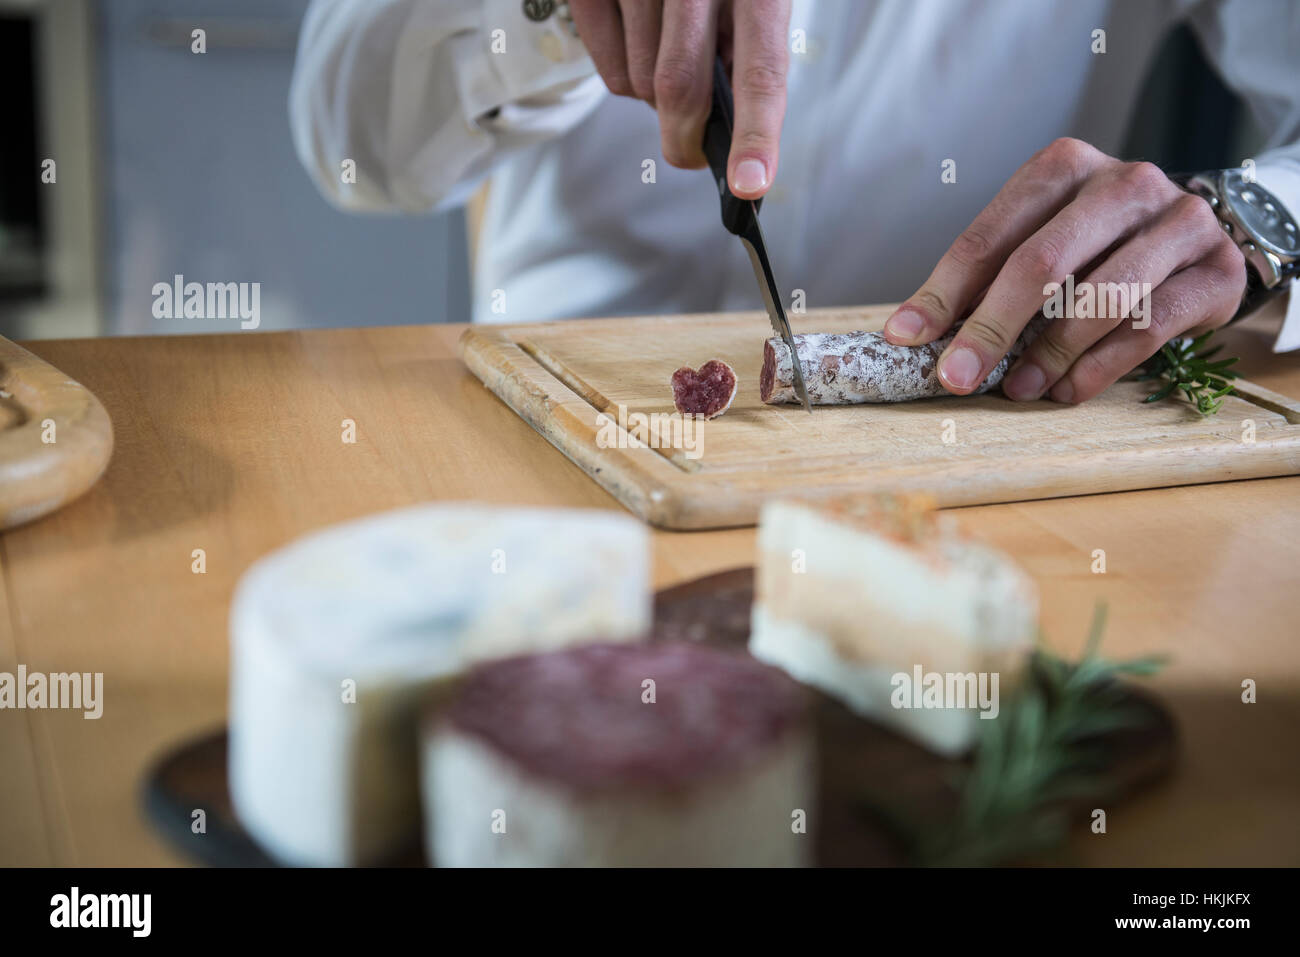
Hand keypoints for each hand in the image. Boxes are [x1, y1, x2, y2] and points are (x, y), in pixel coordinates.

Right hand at [568, 0, 790, 198]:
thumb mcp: (750, 0)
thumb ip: (748, 55)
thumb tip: (735, 134)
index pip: (761, 68)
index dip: (757, 133)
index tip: (748, 183)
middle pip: (680, 88)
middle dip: (684, 137)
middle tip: (688, 151)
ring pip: (641, 86)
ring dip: (654, 98)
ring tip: (667, 54)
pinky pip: (609, 74)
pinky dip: (624, 77)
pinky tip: (638, 42)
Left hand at [882, 138, 1247, 403]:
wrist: (1198, 236)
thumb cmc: (1096, 245)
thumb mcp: (1035, 242)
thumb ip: (980, 279)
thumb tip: (909, 332)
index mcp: (1064, 167)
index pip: (990, 235)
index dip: (943, 292)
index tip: (907, 338)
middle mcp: (1125, 183)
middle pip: (1043, 262)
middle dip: (991, 328)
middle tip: (958, 378)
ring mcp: (1180, 221)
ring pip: (1101, 297)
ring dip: (1049, 354)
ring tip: (1017, 389)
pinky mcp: (1217, 269)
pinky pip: (1149, 327)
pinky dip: (1099, 367)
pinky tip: (1066, 389)